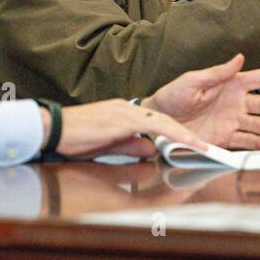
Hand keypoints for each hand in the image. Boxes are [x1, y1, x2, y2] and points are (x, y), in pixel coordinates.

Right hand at [48, 99, 208, 158]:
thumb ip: (129, 146)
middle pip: (165, 121)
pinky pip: (154, 125)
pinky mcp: (121, 118)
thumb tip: (150, 150)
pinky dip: (172, 134)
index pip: (157, 124)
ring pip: (164, 122)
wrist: (52, 128)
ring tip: (203, 148)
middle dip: (186, 137)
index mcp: (125, 115)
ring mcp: (125, 112)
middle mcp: (128, 109)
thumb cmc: (75, 138)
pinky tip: (185, 142)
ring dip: (184, 136)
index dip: (177, 136)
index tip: (193, 148)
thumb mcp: (107, 145)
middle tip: (206, 150)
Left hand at [143, 53, 259, 149]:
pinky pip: (245, 141)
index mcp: (229, 85)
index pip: (259, 79)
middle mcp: (234, 103)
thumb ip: (217, 73)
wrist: (159, 122)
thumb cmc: (172, 96)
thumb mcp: (193, 81)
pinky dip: (257, 143)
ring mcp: (231, 121)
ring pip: (257, 125)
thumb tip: (239, 58)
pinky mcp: (225, 138)